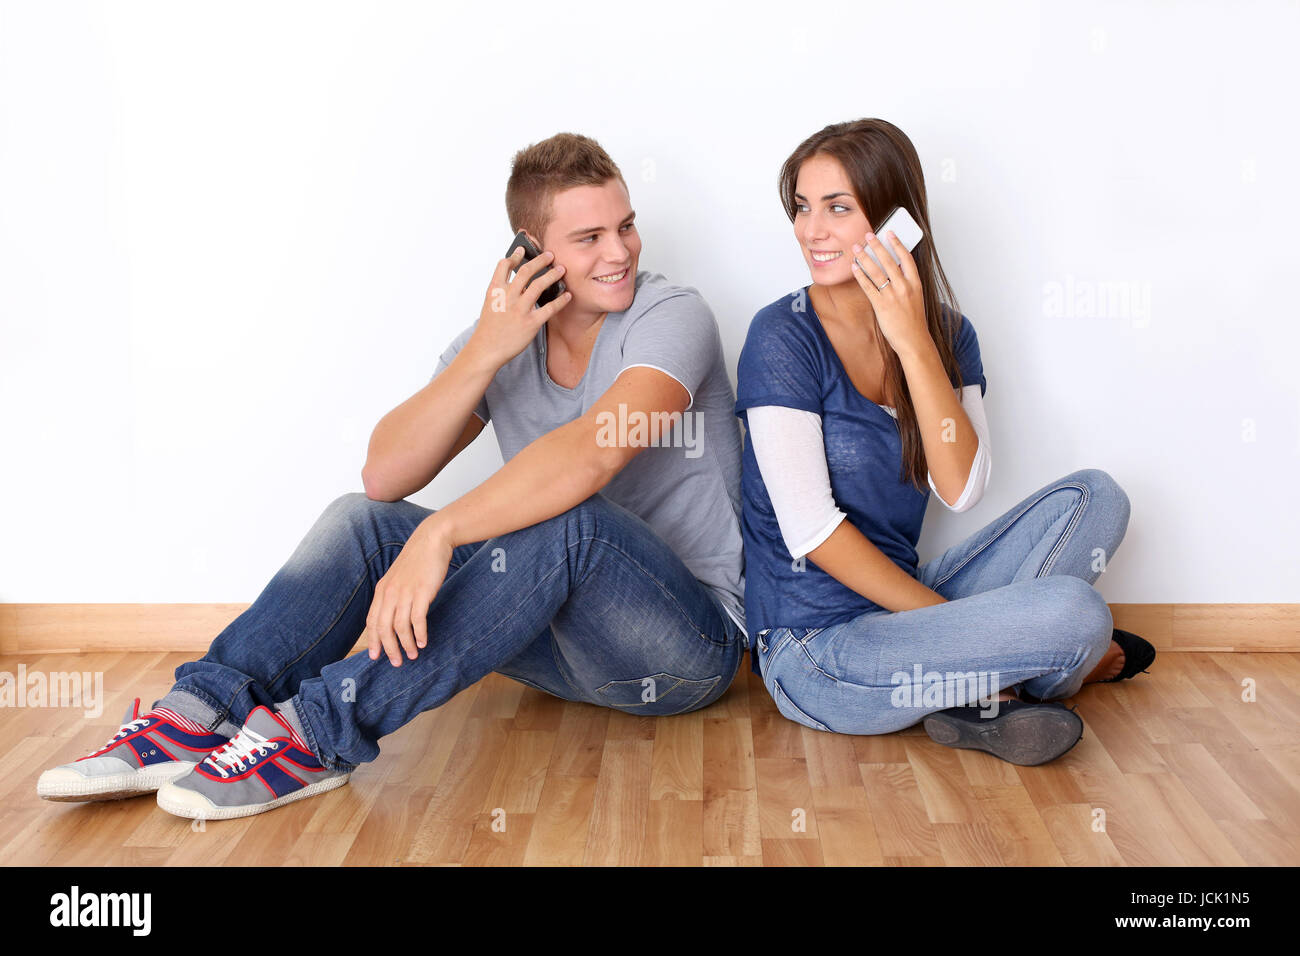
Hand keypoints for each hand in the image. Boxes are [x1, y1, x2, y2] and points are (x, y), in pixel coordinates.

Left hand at [363, 517, 454, 666]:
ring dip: (405, 645)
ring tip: (412, 656)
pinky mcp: (421, 592)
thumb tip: (394, 615)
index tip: (376, 656)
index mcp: (382, 590)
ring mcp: (405, 593)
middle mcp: (390, 593)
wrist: (432, 540)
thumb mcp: (399, 577)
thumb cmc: (418, 560)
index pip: (373, 621)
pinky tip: (423, 642)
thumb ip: (394, 594)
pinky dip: (419, 634)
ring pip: (399, 627)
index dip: (373, 640)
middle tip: (396, 663)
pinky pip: (417, 619)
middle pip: (383, 628)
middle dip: (388, 648)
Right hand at [467, 242, 572, 369]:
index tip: (522, 249)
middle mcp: (508, 297)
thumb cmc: (489, 328)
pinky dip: (560, 300)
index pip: (504, 265)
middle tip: (550, 255)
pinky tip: (567, 295)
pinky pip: (550, 308)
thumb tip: (519, 281)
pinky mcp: (530, 323)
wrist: (486, 349)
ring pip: (539, 285)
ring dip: (552, 274)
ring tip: (561, 269)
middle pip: (526, 271)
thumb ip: (502, 291)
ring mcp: (519, 309)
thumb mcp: (490, 304)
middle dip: (540, 260)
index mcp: (495, 290)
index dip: (514, 256)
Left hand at [849, 230, 931, 359]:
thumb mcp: (915, 298)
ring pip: (877, 271)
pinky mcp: (882, 305)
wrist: (914, 340)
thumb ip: (906, 283)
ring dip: (865, 257)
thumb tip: (895, 270)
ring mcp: (893, 296)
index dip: (897, 244)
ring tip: (857, 248)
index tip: (890, 233)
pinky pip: (868, 287)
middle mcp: (905, 287)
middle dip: (877, 246)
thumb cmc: (913, 321)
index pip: (907, 258)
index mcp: (915, 284)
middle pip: (889, 261)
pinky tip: (855, 267)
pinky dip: (861, 275)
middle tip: (868, 234)